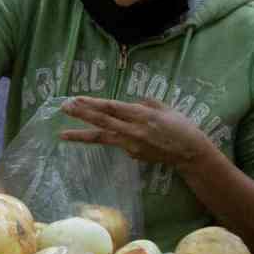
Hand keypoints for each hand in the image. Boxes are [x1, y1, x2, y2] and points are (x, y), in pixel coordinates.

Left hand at [59, 97, 212, 169]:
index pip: (111, 107)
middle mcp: (133, 130)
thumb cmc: (181, 126)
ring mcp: (131, 144)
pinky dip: (113, 138)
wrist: (190, 153)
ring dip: (81, 135)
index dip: (92, 103)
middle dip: (81, 115)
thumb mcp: (164, 108)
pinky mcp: (133, 155)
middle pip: (102, 121)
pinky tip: (119, 135)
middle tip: (63, 108)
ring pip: (102, 138)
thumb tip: (133, 102)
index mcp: (141, 114)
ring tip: (63, 134)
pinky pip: (119, 143)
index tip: (76, 99)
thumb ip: (146, 103)